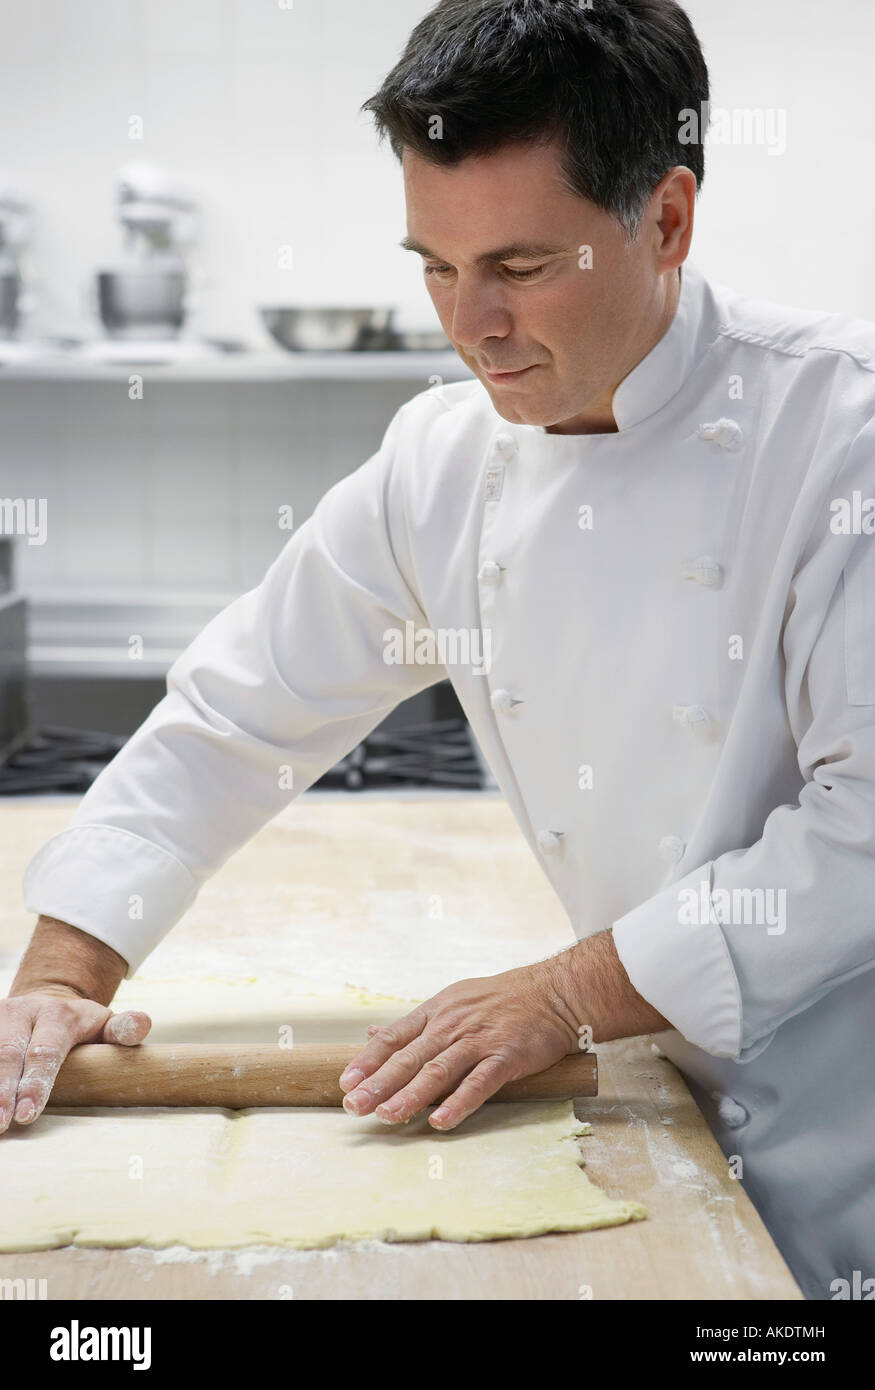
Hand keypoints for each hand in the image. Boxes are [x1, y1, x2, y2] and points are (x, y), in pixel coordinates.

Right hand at [0, 988, 150, 1135]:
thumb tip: (142, 1025)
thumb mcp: (105, 1025)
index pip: (46, 1051)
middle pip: (8, 1053)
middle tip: (2, 1124)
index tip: (29, 1115)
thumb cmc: (81, 1027)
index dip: (36, 1083)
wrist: (46, 1001)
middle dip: (2, 1091)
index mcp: (58, 1014)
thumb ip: (123, 1030)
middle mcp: (23, 1011)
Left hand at [338, 959, 582, 1130]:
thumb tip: (372, 1033)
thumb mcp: (452, 1001)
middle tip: (354, 1106)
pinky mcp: (506, 1056)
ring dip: (410, 1095)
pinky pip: (479, 1082)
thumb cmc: (501, 1000)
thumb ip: (414, 1025)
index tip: (346, 1083)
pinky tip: (440, 1120)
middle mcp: (452, 1026)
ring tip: (387, 1116)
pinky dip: (459, 1102)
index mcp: (436, 1013)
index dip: (368, 1061)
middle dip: (379, 1083)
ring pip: (438, 1070)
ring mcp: (479, 1041)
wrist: (553, 992)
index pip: (394, 1038)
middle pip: (409, 1057)